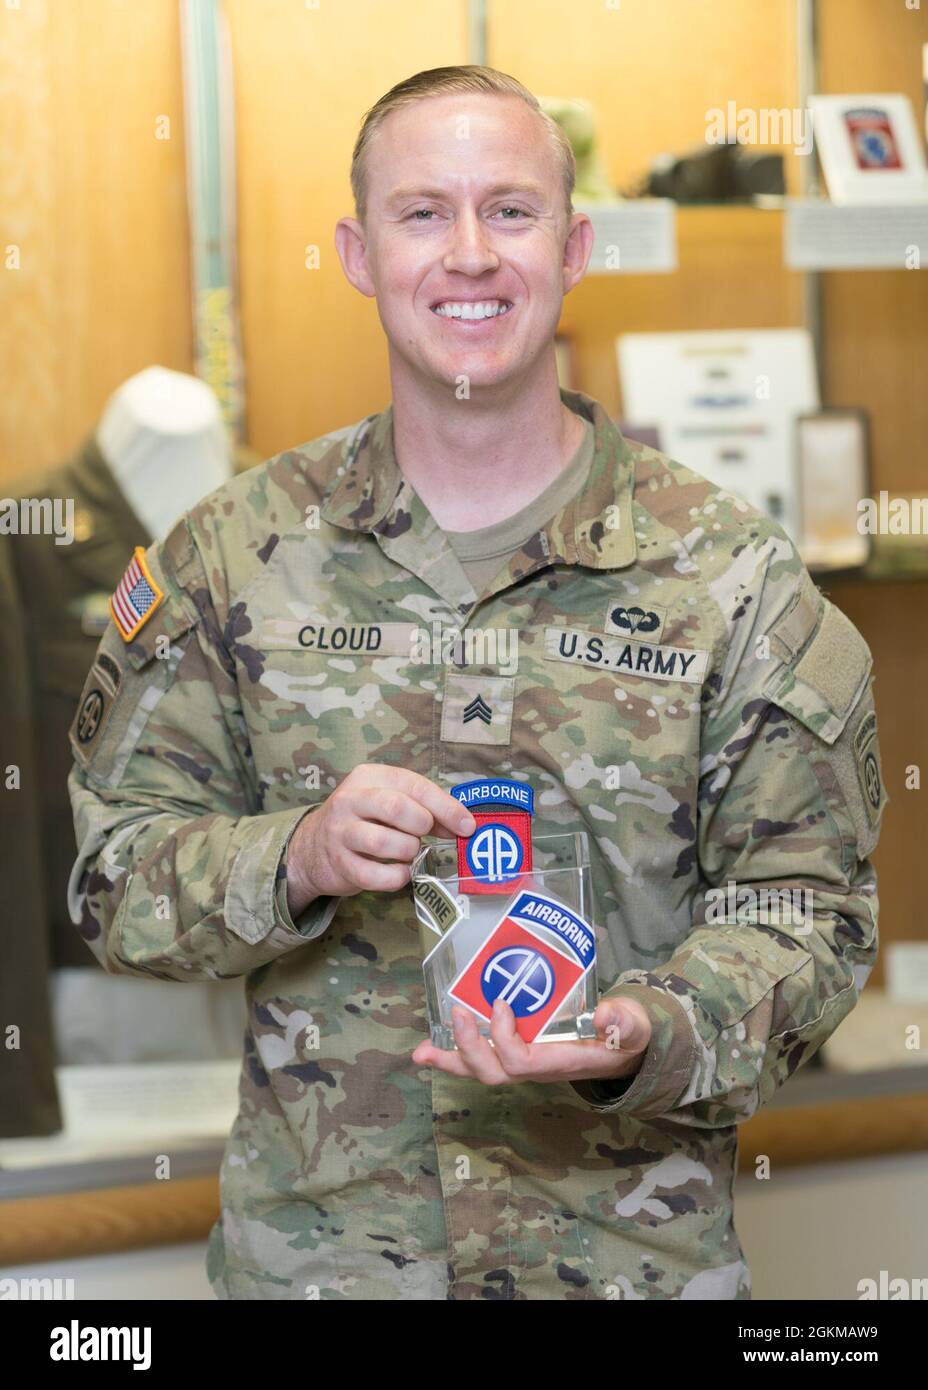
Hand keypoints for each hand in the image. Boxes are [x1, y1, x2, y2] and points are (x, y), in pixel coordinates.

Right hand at [286, 764, 475, 914]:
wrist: (313, 847)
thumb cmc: (364, 820)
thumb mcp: (390, 802)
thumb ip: (426, 809)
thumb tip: (463, 825)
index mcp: (369, 777)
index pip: (413, 785)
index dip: (445, 807)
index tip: (466, 826)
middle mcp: (350, 800)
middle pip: (397, 808)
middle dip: (421, 825)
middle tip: (423, 835)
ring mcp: (340, 832)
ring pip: (384, 842)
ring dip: (408, 851)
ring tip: (408, 852)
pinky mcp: (338, 864)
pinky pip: (375, 875)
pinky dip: (396, 877)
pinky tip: (399, 872)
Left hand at [411, 994, 652, 1086]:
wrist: (626, 1050)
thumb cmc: (626, 1037)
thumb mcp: (632, 1027)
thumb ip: (624, 1023)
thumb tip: (605, 1016)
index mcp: (560, 1062)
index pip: (522, 1062)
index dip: (505, 1038)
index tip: (501, 1004)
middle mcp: (537, 1067)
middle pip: (495, 1072)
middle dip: (469, 1048)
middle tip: (456, 1015)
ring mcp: (525, 1062)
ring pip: (483, 1070)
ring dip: (451, 1060)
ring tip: (421, 1052)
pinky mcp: (517, 1051)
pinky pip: (483, 1059)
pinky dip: (455, 1055)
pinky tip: (431, 1047)